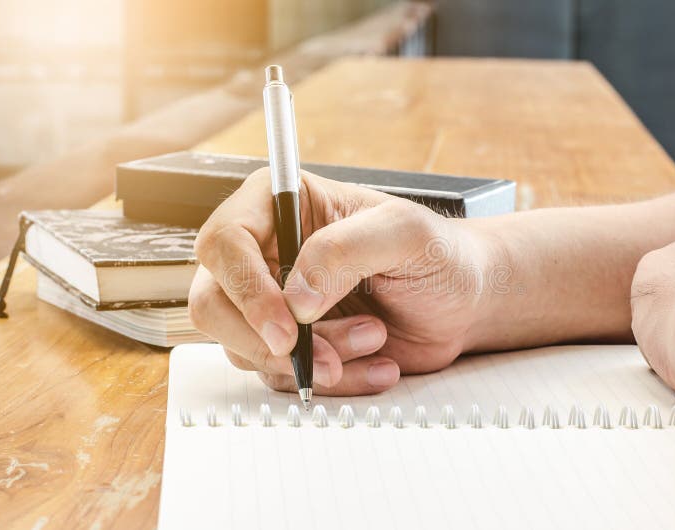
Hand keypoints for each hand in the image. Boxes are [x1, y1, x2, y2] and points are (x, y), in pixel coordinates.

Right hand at [189, 168, 493, 395]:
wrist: (461, 301)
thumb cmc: (438, 254)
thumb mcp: (405, 235)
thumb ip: (346, 251)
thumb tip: (294, 298)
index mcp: (280, 205)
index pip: (224, 243)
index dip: (246, 290)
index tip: (288, 327)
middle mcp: (266, 252)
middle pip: (213, 303)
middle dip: (268, 340)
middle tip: (325, 356)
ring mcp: (273, 301)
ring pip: (246, 348)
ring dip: (312, 358)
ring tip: (375, 337)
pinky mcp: (290, 343)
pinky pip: (282, 376)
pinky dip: (329, 380)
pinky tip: (375, 363)